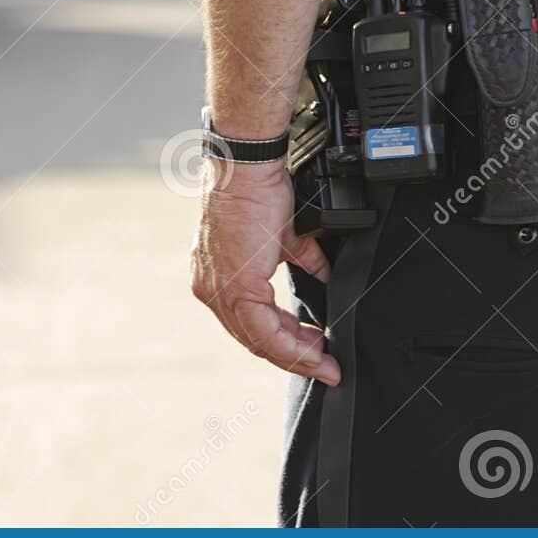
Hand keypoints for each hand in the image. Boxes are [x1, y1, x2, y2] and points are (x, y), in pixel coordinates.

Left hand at [190, 160, 339, 385]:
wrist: (248, 172)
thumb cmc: (259, 193)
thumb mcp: (286, 236)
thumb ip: (305, 262)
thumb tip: (325, 275)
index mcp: (218, 278)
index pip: (251, 325)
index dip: (285, 344)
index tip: (314, 352)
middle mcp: (212, 289)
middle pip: (255, 340)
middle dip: (294, 357)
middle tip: (326, 365)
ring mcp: (219, 290)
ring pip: (259, 341)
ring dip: (296, 355)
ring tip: (325, 360)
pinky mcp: (234, 287)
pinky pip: (262, 330)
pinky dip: (290, 344)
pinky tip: (313, 347)